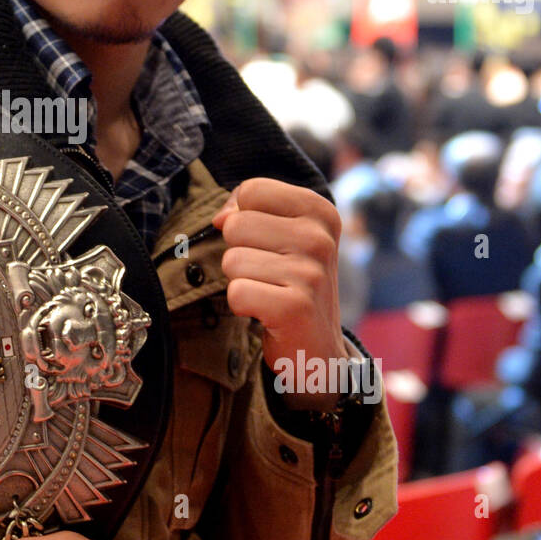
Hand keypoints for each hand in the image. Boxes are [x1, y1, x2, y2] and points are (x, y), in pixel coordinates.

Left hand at [212, 177, 350, 409]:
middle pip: (236, 224)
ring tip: (269, 293)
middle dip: (239, 252)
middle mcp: (320, 238)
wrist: (318, 349)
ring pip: (231, 260)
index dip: (241, 216)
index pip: (252, 190)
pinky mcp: (295, 307)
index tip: (262, 242)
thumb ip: (249, 210)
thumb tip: (220, 218)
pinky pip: (236, 292)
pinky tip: (266, 313)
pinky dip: (241, 306)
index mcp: (320, 211)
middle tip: (268, 275)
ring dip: (241, 281)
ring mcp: (311, 273)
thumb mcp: (283, 234)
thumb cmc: (292, 283)